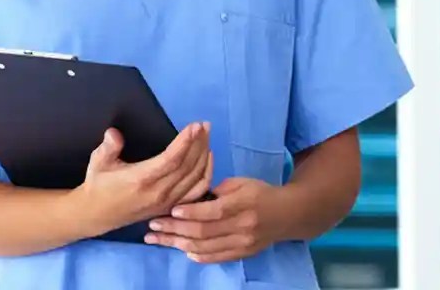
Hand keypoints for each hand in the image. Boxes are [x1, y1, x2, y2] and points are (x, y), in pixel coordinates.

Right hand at [75, 122, 213, 235]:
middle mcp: (159, 192)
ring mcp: (168, 202)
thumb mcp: (98, 164)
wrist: (96, 216)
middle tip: (204, 125)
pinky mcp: (172, 207)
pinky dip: (207, 174)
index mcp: (141, 180)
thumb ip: (108, 148)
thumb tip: (114, 133)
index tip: (195, 125)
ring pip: (196, 178)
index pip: (172, 159)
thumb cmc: (99, 186)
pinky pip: (197, 191)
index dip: (186, 142)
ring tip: (206, 136)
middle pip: (188, 166)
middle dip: (199, 143)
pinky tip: (207, 158)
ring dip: (204, 155)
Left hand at [143, 177, 289, 262]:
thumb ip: (219, 188)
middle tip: (153, 226)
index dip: (190, 213)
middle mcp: (243, 226)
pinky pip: (215, 258)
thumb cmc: (261, 193)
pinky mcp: (242, 254)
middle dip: (175, 229)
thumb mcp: (243, 182)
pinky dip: (197, 255)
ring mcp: (243, 243)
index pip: (213, 211)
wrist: (287, 214)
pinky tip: (182, 249)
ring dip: (178, 244)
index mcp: (244, 203)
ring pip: (205, 247)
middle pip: (204, 232)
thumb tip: (193, 195)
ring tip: (158, 239)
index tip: (171, 211)